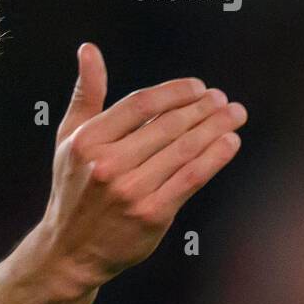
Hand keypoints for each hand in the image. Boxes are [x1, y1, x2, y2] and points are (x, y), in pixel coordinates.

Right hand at [39, 43, 245, 292]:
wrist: (70, 252)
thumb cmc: (73, 192)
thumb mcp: (68, 140)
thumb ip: (86, 95)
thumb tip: (89, 50)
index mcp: (89, 141)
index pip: (142, 103)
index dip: (176, 92)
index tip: (198, 88)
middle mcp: (108, 165)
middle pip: (168, 124)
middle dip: (203, 108)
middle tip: (223, 101)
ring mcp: (131, 191)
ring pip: (184, 149)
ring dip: (216, 128)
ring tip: (235, 115)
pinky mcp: (152, 214)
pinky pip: (192, 177)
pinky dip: (215, 157)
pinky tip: (229, 143)